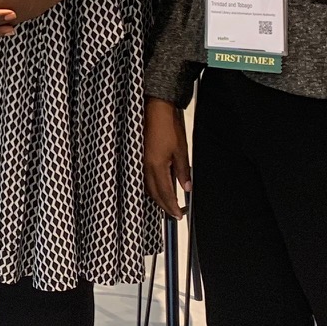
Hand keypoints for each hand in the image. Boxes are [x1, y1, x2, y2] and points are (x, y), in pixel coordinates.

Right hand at [143, 98, 191, 217]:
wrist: (155, 110)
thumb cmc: (168, 126)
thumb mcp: (181, 150)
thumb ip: (183, 171)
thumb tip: (186, 187)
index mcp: (157, 166)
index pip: (165, 193)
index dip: (172, 206)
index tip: (179, 215)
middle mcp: (145, 167)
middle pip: (154, 194)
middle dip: (165, 205)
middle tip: (175, 213)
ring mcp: (141, 162)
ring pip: (147, 187)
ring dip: (158, 197)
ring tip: (168, 202)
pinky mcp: (140, 157)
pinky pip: (144, 178)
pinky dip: (152, 187)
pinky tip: (159, 186)